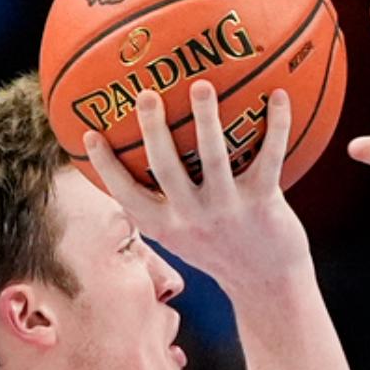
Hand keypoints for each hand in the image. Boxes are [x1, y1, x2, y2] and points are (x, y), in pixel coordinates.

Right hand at [84, 81, 311, 294]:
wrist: (268, 283)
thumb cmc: (220, 248)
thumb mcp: (182, 233)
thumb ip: (159, 204)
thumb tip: (132, 161)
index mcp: (166, 225)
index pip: (126, 195)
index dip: (105, 166)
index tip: (89, 134)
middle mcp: (192, 217)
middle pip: (165, 169)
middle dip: (153, 131)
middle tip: (146, 94)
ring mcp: (228, 210)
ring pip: (214, 158)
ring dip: (207, 119)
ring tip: (203, 85)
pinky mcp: (264, 204)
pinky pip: (270, 157)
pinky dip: (277, 125)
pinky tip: (280, 95)